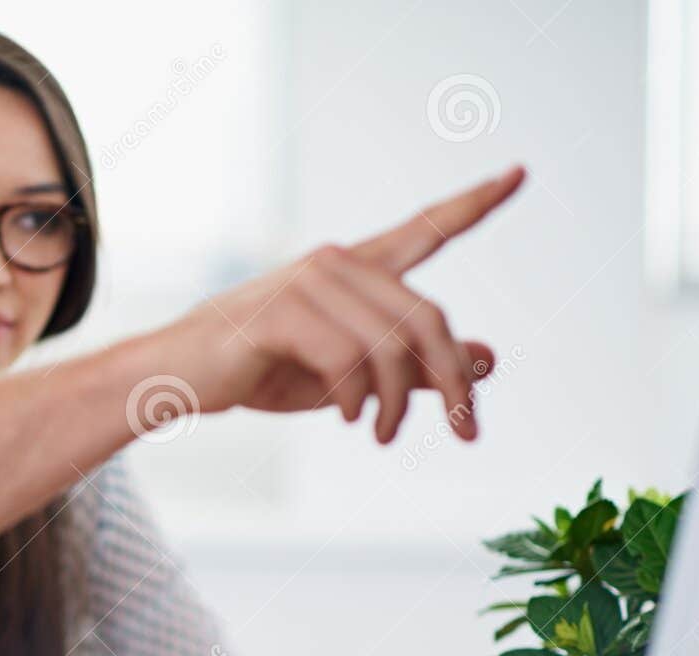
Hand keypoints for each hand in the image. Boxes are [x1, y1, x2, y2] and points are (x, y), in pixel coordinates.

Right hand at [170, 166, 524, 443]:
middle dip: (455, 380)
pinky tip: (351, 420)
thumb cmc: (262, 371)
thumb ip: (416, 367)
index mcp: (353, 269)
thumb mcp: (350, 375)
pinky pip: (348, 361)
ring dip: (398, 405)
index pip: (424, 230)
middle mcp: (336, 263)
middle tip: (466, 430)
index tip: (518, 175)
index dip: (473, 204)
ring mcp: (307, 284)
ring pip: (390, 346)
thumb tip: (488, 361)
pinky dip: (358, 400)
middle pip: (428, 317)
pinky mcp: (281, 314)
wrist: (180, 377)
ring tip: (384, 437)